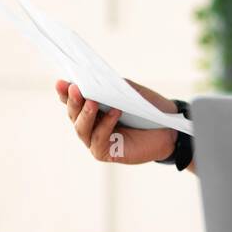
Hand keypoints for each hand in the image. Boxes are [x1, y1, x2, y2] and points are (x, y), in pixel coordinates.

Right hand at [55, 79, 175, 164]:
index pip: (73, 100)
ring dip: (85, 113)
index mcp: (92, 109)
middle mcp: (90, 125)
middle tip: (74, 88)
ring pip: (82, 128)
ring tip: (91, 101)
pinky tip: (115, 112)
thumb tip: (96, 78)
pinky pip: (99, 138)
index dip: (65, 92)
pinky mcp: (105, 152)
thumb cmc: (148, 110)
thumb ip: (114, 86)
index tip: (62, 82)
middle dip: (73, 100)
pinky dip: (105, 124)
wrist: (170, 129)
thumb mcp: (131, 93)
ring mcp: (95, 140)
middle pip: (74, 114)